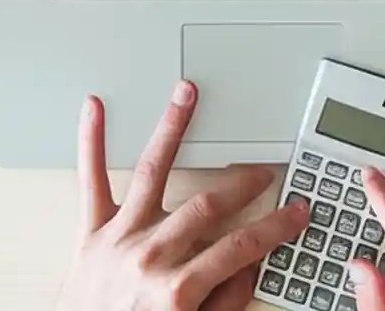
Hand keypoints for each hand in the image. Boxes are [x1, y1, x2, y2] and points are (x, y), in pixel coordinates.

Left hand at [57, 81, 308, 310]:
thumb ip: (225, 300)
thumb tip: (249, 265)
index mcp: (177, 289)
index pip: (240, 248)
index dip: (274, 228)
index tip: (294, 213)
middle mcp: (148, 257)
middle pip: (205, 207)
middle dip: (242, 184)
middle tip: (262, 170)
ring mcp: (118, 239)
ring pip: (152, 172)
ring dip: (172, 128)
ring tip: (186, 95)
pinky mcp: (89, 232)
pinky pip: (90, 181)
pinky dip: (90, 142)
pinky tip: (95, 109)